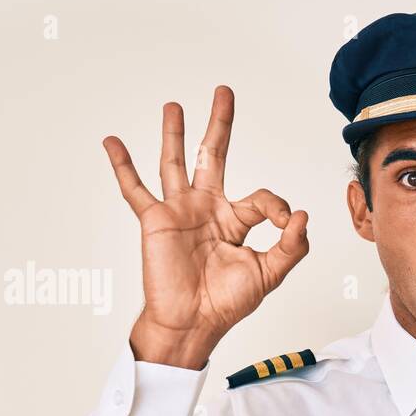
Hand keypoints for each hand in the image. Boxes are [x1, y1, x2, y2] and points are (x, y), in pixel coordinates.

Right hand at [104, 86, 309, 368]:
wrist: (194, 323)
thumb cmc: (227, 303)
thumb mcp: (269, 274)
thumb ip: (291, 246)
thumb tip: (303, 215)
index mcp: (236, 221)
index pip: (262, 198)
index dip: (278, 207)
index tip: (287, 224)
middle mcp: (208, 210)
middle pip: (213, 156)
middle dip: (220, 125)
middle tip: (224, 92)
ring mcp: (180, 212)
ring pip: (175, 163)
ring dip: (174, 133)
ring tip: (174, 105)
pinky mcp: (155, 221)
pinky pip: (135, 189)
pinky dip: (122, 166)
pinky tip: (112, 141)